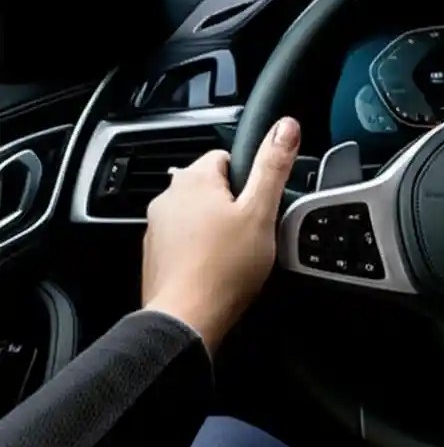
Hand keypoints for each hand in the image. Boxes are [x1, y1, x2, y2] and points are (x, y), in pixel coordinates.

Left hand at [142, 118, 300, 353]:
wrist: (187, 319)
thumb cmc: (225, 268)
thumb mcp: (261, 212)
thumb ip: (273, 166)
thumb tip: (285, 127)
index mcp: (194, 179)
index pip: (227, 157)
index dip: (251, 179)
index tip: (261, 204)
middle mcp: (168, 197)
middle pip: (212, 187)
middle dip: (233, 205)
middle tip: (253, 232)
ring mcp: (157, 227)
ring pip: (197, 214)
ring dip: (216, 227)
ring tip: (237, 253)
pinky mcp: (155, 254)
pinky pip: (184, 240)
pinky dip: (200, 249)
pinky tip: (218, 268)